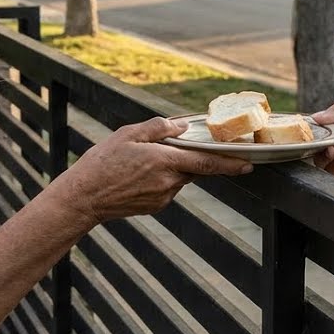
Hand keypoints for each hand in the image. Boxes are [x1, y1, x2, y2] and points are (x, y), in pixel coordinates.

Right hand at [51, 116, 252, 223]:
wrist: (84, 198)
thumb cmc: (103, 162)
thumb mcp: (129, 134)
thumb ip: (159, 128)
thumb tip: (181, 126)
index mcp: (165, 162)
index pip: (207, 163)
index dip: (230, 163)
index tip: (249, 163)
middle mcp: (168, 183)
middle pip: (191, 167)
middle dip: (186, 157)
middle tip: (161, 150)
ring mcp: (162, 198)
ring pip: (178, 178)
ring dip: (169, 168)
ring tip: (138, 163)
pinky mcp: (155, 207)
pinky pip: (166, 188)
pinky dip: (159, 179)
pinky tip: (136, 176)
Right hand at [309, 103, 333, 202]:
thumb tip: (316, 116)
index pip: (320, 126)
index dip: (312, 125)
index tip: (308, 124)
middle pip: (315, 142)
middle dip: (314, 139)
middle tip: (316, 137)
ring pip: (318, 157)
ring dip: (322, 151)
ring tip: (332, 148)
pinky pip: (328, 169)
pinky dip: (332, 161)